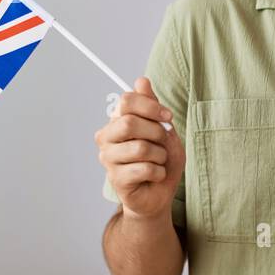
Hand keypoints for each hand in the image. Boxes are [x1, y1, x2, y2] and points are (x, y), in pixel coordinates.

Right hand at [96, 77, 183, 220]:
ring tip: (159, 161)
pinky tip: (155, 175)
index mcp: (116, 121)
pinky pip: (144, 169)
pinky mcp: (116, 179)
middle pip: (129, 122)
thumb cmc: (161, 159)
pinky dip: (158, 172)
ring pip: (140, 148)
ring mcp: (108, 159)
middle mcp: (107, 137)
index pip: (126, 100)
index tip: (168, 116)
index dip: (151, 106)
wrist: (160, 193)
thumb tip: (141, 80)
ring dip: (160, 155)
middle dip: (156, 132)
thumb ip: (152, 106)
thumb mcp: (163, 129)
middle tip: (164, 141)